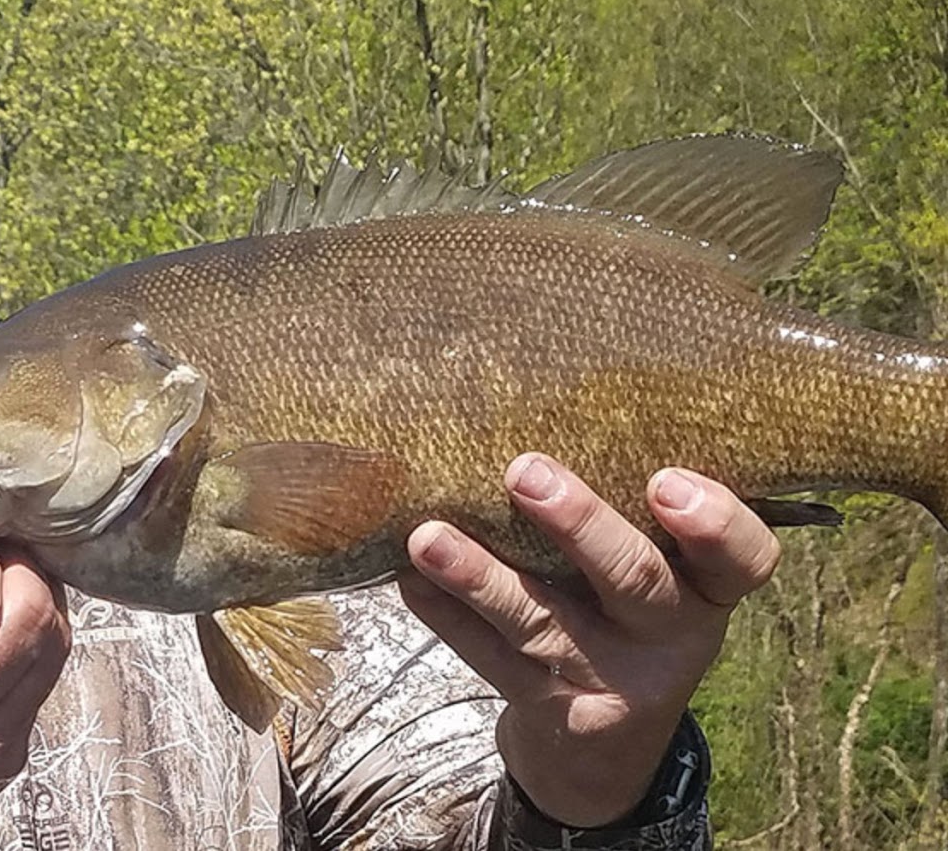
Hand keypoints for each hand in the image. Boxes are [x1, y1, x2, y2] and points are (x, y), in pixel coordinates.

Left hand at [397, 453, 778, 827]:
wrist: (605, 750)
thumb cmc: (621, 615)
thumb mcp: (653, 568)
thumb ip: (623, 509)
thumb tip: (539, 405)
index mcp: (707, 588)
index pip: (743, 557)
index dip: (715, 522)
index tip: (666, 480)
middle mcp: (670, 636)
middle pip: (634, 578)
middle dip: (579, 523)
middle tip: (524, 472)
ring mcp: (611, 680)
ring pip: (543, 622)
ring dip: (480, 576)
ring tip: (427, 537)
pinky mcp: (553, 713)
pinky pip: (493, 660)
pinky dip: (448, 617)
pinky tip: (411, 581)